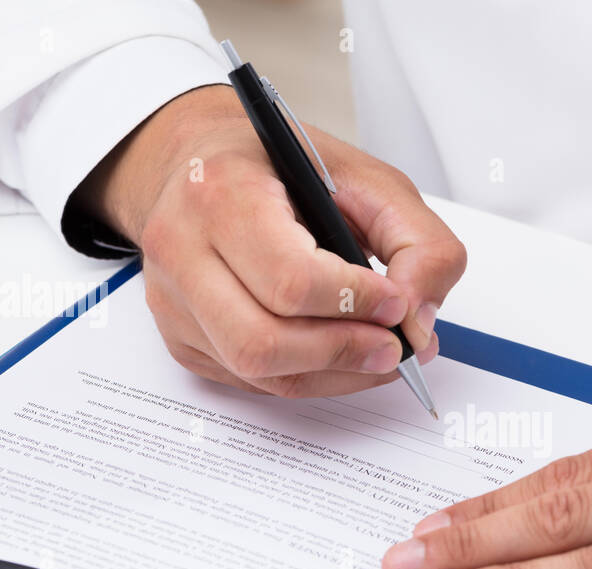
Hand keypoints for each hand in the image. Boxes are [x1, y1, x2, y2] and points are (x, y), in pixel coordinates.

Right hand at [78, 85, 465, 396]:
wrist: (202, 164)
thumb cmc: (281, 169)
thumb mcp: (370, 179)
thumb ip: (419, 243)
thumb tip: (418, 322)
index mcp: (223, 192)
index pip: (290, 280)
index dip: (354, 304)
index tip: (396, 304)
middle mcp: (181, 248)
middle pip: (263, 341)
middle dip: (343, 352)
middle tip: (394, 347)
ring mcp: (172, 300)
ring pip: (256, 371)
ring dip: (331, 374)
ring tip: (376, 353)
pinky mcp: (179, 337)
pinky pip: (248, 381)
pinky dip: (307, 377)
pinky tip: (336, 353)